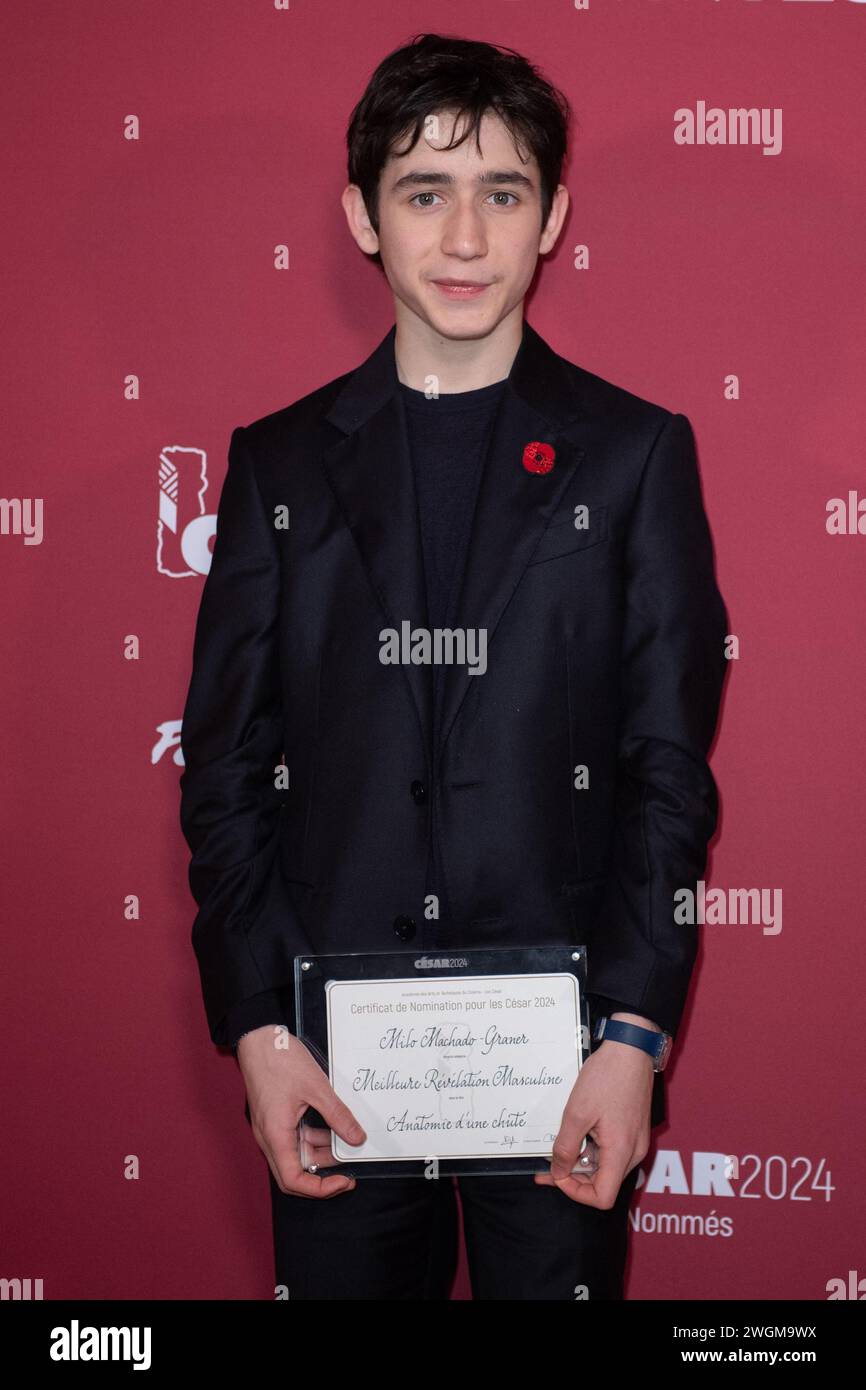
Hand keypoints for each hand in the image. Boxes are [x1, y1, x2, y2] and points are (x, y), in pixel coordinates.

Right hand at [236, 1025, 365, 1197]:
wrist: (258, 1038)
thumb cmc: (280, 1059)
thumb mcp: (316, 1087)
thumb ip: (338, 1115)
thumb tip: (356, 1139)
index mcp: (275, 1135)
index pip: (293, 1181)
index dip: (320, 1189)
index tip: (344, 1181)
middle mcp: (269, 1137)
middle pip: (294, 1174)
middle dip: (323, 1176)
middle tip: (348, 1173)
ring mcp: (271, 1128)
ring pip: (297, 1155)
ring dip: (321, 1153)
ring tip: (347, 1143)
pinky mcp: (275, 1118)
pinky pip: (295, 1138)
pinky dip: (314, 1138)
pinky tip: (334, 1127)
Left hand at [534, 1037, 652, 1207]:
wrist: (631, 1049)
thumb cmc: (607, 1076)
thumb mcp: (577, 1113)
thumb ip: (566, 1147)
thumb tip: (559, 1172)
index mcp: (622, 1151)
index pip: (603, 1197)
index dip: (576, 1192)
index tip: (556, 1175)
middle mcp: (633, 1152)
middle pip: (604, 1183)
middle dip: (574, 1177)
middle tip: (547, 1165)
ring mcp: (635, 1141)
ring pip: (606, 1167)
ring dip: (582, 1162)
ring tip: (559, 1146)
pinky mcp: (633, 1130)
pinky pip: (612, 1151)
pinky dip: (592, 1149)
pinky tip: (577, 1133)